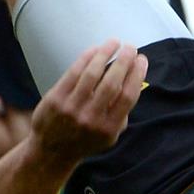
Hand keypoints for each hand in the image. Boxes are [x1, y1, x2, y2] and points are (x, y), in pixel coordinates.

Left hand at [29, 40, 146, 163]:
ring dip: (105, 53)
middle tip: (131, 47)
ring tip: (115, 42)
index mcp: (108, 127)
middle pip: (112, 82)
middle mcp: (90, 118)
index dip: (137, 74)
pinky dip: (86, 58)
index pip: (128, 95)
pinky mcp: (55, 99)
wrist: (51, 152)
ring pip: (92, 74)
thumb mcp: (110, 135)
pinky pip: (73, 73)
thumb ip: (122, 113)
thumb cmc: (86, 140)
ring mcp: (71, 108)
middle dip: (124, 61)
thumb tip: (133, 80)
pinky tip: (95, 50)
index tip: (142, 60)